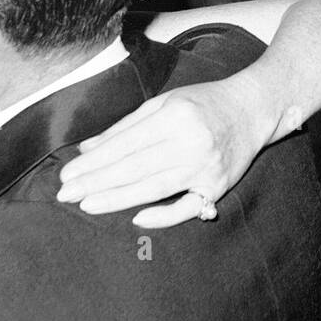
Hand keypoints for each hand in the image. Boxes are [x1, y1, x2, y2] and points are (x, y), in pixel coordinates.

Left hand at [57, 74, 278, 227]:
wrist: (254, 108)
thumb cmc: (205, 102)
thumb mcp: (166, 102)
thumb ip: (126, 126)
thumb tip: (87, 149)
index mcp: (175, 115)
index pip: (126, 144)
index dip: (95, 162)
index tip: (67, 175)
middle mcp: (191, 141)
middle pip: (135, 168)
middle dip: (97, 182)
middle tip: (66, 194)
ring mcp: (206, 166)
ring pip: (154, 188)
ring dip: (117, 199)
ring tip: (88, 204)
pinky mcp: (217, 186)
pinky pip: (187, 207)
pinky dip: (163, 216)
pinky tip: (137, 218)